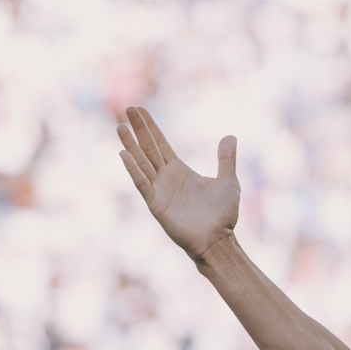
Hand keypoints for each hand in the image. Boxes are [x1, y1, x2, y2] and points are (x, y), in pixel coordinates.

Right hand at [118, 107, 239, 260]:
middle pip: (148, 148)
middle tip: (128, 109)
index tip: (138, 109)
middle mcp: (165, 177)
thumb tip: (230, 136)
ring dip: (130, 146)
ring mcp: (159, 190)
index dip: (149, 127)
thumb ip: (226, 159)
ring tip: (120, 128)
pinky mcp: (156, 204)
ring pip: (141, 163)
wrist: (218, 240)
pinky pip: (142, 183)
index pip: (159, 144)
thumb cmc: (222, 214)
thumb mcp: (228, 182)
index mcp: (179, 170)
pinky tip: (124, 154)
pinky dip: (133, 169)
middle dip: (138, 129)